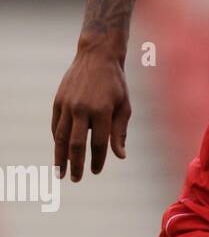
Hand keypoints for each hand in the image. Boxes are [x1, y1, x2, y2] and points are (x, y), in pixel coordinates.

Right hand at [51, 47, 130, 181]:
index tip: (95, 171)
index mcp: (102, 111)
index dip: (97, 160)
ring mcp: (68, 104)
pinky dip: (56, 140)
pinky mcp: (58, 100)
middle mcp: (82, 109)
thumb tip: (120, 156)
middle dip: (76, 164)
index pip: (98, 144)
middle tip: (76, 179)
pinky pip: (56, 125)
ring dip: (60, 156)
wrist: (97, 56)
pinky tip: (59, 151)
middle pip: (76, 144)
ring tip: (60, 172)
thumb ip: (120, 132)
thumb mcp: (124, 107)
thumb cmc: (116, 84)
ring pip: (60, 136)